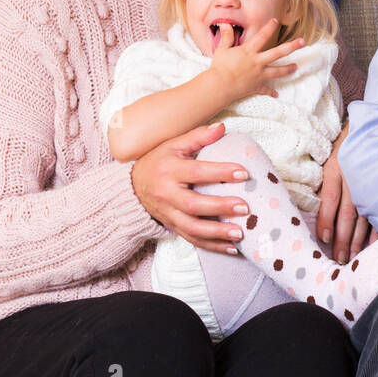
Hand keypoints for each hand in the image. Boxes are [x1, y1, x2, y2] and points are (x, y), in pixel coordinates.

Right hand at [131, 122, 251, 254]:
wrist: (131, 187)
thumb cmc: (159, 162)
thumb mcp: (174, 145)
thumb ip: (198, 137)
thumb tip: (222, 128)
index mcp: (169, 170)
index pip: (197, 173)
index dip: (220, 173)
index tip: (243, 173)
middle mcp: (167, 195)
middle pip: (193, 205)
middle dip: (220, 207)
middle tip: (245, 207)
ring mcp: (168, 214)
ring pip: (192, 228)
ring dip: (217, 233)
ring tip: (240, 234)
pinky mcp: (172, 227)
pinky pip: (192, 240)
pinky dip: (212, 246)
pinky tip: (232, 248)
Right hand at [208, 18, 303, 106]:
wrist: (220, 86)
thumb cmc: (220, 67)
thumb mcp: (222, 49)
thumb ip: (226, 37)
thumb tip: (225, 24)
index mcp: (249, 51)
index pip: (262, 36)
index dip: (269, 27)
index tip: (276, 20)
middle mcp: (257, 62)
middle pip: (278, 53)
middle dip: (291, 46)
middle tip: (302, 42)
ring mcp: (258, 74)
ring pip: (277, 71)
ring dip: (288, 69)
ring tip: (296, 67)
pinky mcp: (256, 86)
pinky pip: (265, 90)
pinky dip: (270, 92)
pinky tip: (276, 94)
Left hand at [316, 122, 371, 263]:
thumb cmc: (348, 144)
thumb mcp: (332, 155)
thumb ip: (326, 178)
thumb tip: (314, 207)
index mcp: (338, 167)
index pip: (331, 197)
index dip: (327, 219)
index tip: (323, 238)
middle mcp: (355, 175)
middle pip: (349, 212)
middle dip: (343, 238)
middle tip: (339, 258)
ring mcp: (373, 180)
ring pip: (366, 214)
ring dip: (359, 238)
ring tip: (353, 256)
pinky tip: (375, 243)